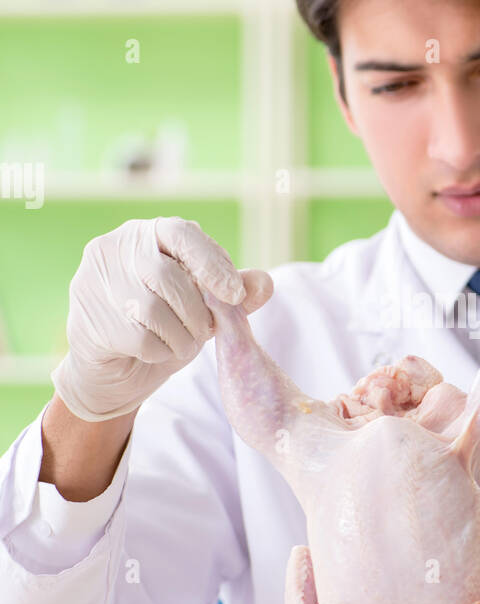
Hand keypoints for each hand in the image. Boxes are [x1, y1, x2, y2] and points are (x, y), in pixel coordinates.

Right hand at [51, 216, 273, 420]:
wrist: (115, 370)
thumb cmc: (164, 327)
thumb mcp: (204, 307)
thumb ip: (234, 293)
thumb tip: (265, 283)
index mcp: (144, 233)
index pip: (180, 233)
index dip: (212, 263)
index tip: (234, 295)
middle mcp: (113, 249)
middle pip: (167, 276)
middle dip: (197, 311)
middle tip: (207, 330)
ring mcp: (94, 284)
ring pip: (154, 310)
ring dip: (183, 336)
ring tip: (184, 343)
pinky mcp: (90, 321)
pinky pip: (140, 338)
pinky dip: (162, 352)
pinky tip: (159, 353)